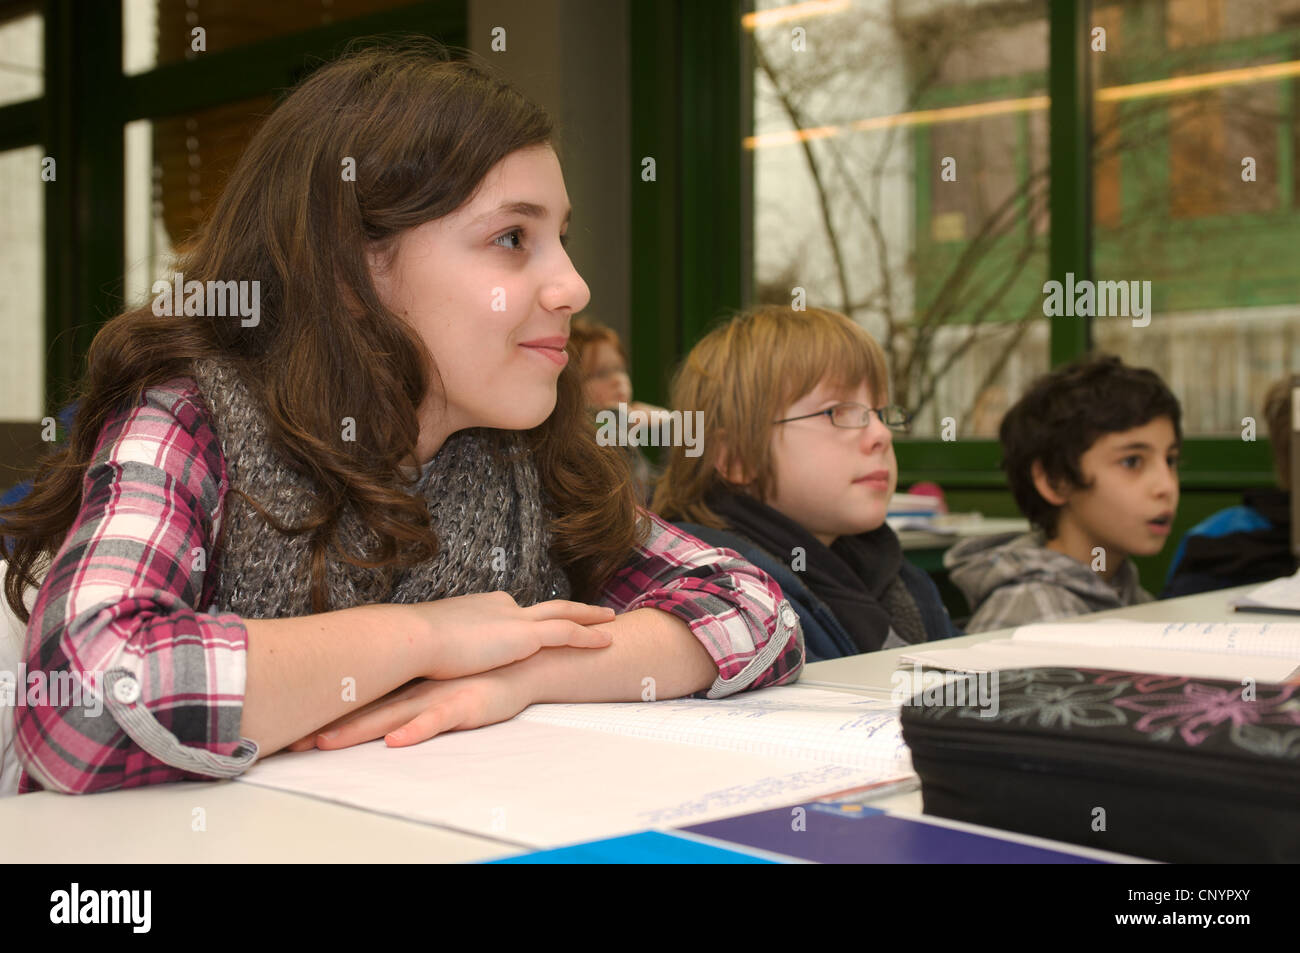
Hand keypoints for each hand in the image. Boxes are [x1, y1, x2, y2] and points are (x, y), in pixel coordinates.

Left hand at [286, 669, 531, 750]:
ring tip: (327, 743)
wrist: (523, 664)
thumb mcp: (437, 682)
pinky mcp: (463, 705)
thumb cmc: (478, 676)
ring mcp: (436, 697)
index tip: (290, 724)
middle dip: (326, 727)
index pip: (359, 700)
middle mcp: (413, 690)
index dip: (325, 712)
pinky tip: (396, 741)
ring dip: (357, 730)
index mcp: (405, 685)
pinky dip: (414, 730)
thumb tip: (379, 696)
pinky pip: (435, 720)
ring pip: (390, 716)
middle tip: (292, 741)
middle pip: (363, 711)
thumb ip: (408, 688)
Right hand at [409, 591, 615, 680]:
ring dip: (589, 617)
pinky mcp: (526, 636)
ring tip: (609, 620)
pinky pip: (568, 633)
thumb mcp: (432, 642)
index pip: (514, 611)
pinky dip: (589, 635)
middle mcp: (503, 606)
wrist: (416, 639)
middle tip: (593, 610)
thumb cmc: (414, 646)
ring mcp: (516, 619)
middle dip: (572, 608)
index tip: (543, 624)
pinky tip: (607, 640)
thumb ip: (443, 648)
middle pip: (547, 606)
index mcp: (483, 607)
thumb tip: (434, 660)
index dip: (531, 618)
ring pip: (564, 614)